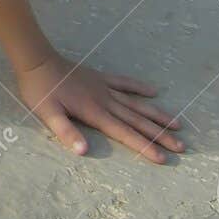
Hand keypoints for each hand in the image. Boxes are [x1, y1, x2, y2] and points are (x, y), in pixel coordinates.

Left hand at [15, 52, 183, 163]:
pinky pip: (124, 82)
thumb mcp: (47, 114)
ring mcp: (104, 88)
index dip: (144, 146)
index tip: (163, 158)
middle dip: (160, 135)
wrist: (37, 60)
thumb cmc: (40, 91)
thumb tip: (84, 151)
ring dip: (157, 114)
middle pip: (138, 120)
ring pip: (137, 103)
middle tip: (181, 147)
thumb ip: (66, 132)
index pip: (124, 133)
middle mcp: (105, 101)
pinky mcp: (100, 77)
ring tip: (178, 125)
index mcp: (95, 112)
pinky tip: (154, 91)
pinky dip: (139, 87)